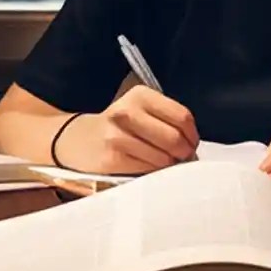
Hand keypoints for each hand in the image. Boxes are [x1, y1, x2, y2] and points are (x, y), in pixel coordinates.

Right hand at [53, 86, 198, 174]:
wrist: (77, 140)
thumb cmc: (117, 127)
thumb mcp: (139, 110)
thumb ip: (166, 120)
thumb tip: (192, 146)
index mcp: (139, 95)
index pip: (182, 117)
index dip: (192, 135)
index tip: (190, 143)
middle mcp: (127, 113)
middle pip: (175, 139)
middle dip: (183, 153)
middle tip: (180, 158)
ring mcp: (117, 136)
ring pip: (163, 158)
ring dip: (168, 166)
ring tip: (160, 163)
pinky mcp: (112, 159)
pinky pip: (148, 171)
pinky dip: (153, 174)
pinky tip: (146, 169)